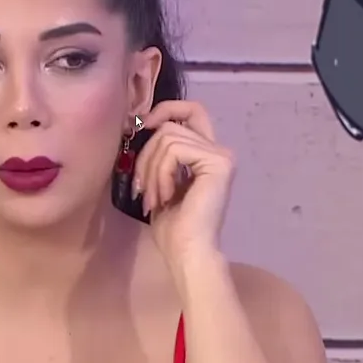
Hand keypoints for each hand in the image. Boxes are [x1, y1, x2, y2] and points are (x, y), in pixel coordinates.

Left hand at [134, 100, 234, 261]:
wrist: (187, 253)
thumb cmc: (173, 227)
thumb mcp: (160, 181)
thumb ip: (160, 154)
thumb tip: (142, 124)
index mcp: (207, 154)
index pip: (191, 110)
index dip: (166, 110)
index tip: (142, 126)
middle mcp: (219, 151)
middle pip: (171, 126)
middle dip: (146, 155)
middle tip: (141, 188)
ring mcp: (221, 156)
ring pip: (168, 137)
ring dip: (151, 169)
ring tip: (154, 198)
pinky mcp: (218, 163)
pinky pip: (174, 150)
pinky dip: (161, 173)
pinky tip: (165, 197)